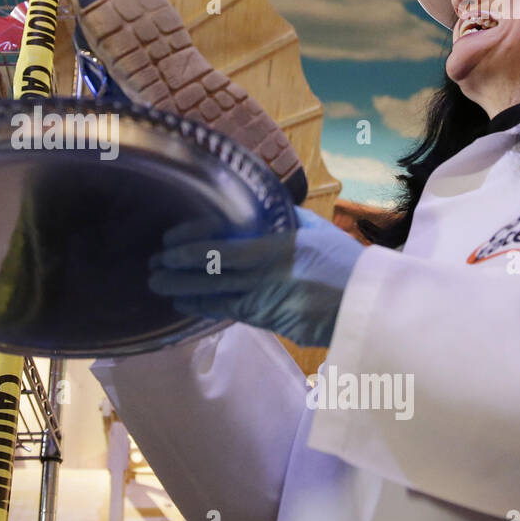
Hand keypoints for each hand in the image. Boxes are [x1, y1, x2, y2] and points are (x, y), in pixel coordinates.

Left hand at [148, 207, 365, 346]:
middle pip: (210, 270)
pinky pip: (228, 312)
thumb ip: (280, 216)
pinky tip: (185, 304)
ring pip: (214, 294)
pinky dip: (203, 307)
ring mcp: (267, 297)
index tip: (170, 241)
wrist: (367, 304)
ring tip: (158, 285)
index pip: (221, 241)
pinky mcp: (269, 319)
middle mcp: (268, 269)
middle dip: (176, 269)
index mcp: (278, 241)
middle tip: (151, 266)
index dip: (190, 242)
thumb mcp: (314, 228)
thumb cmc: (341, 261)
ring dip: (182, 290)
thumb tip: (251, 201)